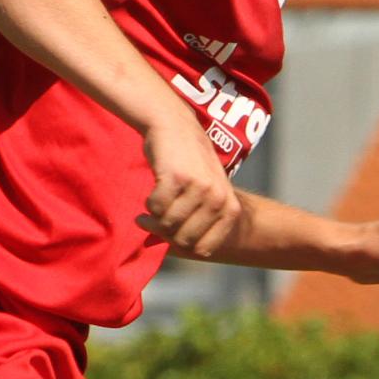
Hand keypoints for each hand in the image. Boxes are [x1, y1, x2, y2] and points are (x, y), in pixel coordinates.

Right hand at [135, 120, 243, 257]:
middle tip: (149, 224)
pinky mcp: (177, 178)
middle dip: (163, 235)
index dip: (182, 246)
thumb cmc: (191, 166)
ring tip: (148, 210)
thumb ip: (202, 223)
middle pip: (184, 239)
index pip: (203, 248)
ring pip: (167, 224)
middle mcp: (218, 199)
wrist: (176, 126)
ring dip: (152, 220)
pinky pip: (156, 207)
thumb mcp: (208, 194)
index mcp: (230, 208)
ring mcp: (199, 188)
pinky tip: (151, 193)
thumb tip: (179, 252)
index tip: (169, 237)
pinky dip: (149, 204)